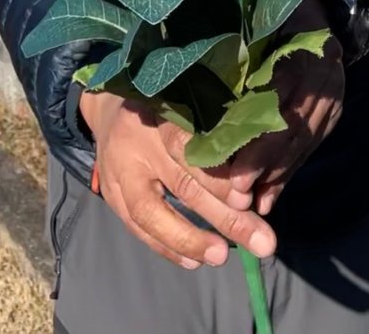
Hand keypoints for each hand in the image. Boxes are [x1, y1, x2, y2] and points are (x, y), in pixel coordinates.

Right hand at [79, 90, 276, 269]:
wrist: (109, 110)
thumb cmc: (163, 109)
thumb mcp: (186, 107)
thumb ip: (215, 134)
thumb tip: (254, 181)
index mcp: (161, 111)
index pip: (190, 146)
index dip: (218, 176)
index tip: (247, 198)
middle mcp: (137, 140)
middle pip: (180, 182)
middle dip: (222, 216)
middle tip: (259, 240)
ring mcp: (117, 170)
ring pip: (150, 211)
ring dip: (190, 239)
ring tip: (221, 256)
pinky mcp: (109, 194)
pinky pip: (136, 227)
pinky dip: (166, 247)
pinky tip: (194, 262)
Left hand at [228, 0, 344, 214]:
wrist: (311, 6)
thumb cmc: (263, 9)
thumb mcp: (252, 22)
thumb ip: (231, 51)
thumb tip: (185, 78)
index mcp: (301, 46)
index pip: (277, 100)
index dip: (256, 137)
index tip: (233, 168)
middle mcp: (323, 72)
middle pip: (292, 126)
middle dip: (264, 164)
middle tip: (236, 195)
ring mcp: (333, 93)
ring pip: (303, 141)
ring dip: (276, 175)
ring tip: (250, 205)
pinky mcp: (333, 111)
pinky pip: (311, 146)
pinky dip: (289, 173)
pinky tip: (269, 198)